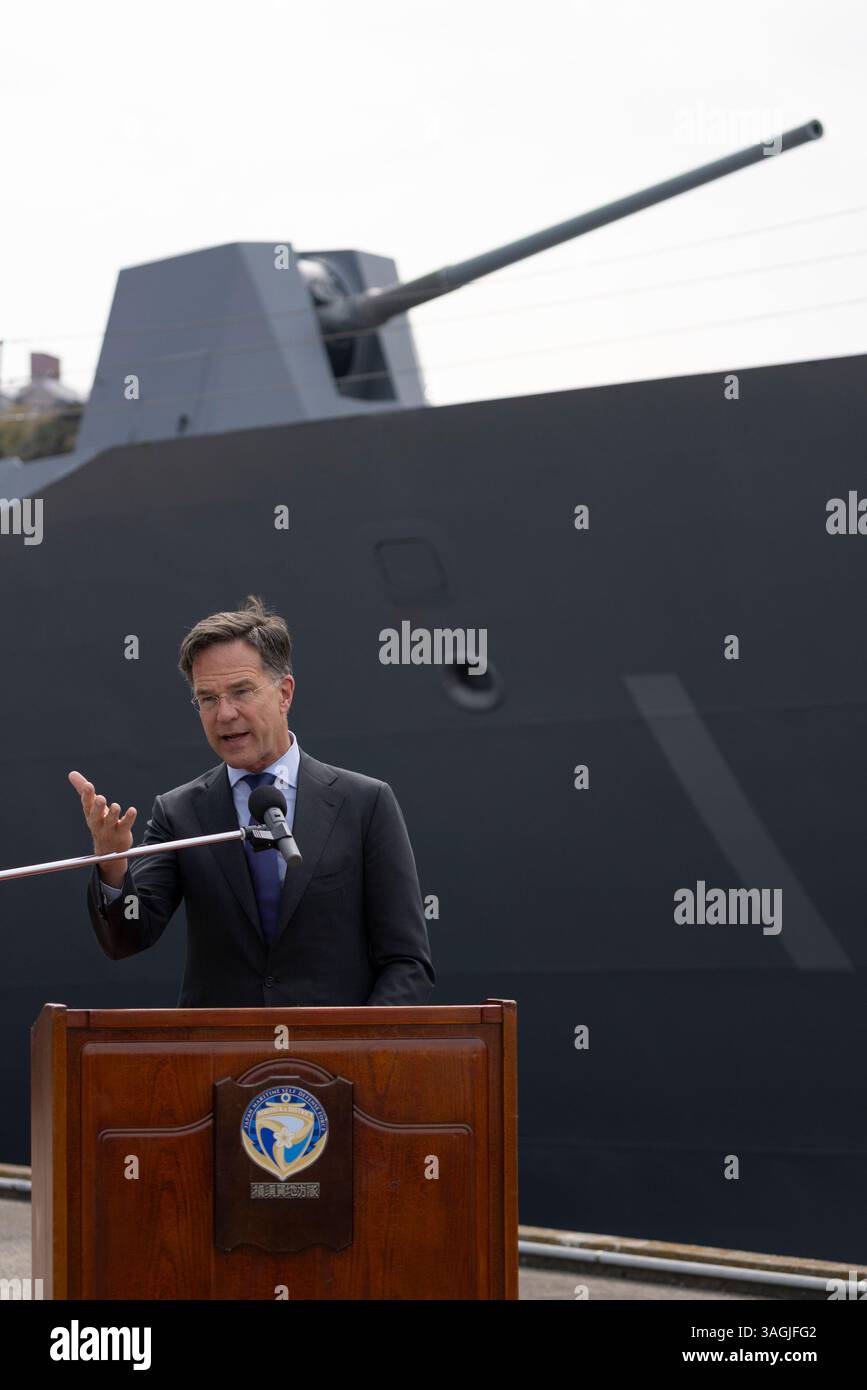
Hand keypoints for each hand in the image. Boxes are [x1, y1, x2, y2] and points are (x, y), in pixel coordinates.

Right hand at [68, 770, 136, 885]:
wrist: (108, 850)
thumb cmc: (99, 822)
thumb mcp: (90, 806)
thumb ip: (82, 789)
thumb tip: (72, 773)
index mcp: (90, 813)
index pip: (86, 804)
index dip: (87, 795)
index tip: (88, 785)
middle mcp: (98, 822)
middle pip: (96, 814)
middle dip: (97, 806)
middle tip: (100, 798)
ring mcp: (109, 829)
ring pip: (110, 821)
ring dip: (112, 814)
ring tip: (115, 806)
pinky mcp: (121, 833)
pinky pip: (125, 825)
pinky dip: (128, 818)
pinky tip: (132, 810)